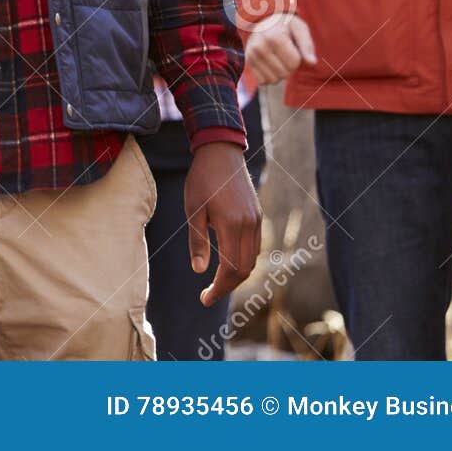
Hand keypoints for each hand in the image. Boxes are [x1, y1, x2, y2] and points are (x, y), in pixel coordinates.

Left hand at [183, 141, 260, 306]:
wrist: (221, 153)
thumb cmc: (202, 180)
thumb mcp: (193, 210)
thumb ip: (198, 241)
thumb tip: (199, 270)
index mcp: (232, 225)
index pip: (231, 268)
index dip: (219, 288)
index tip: (205, 299)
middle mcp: (250, 225)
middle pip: (244, 269)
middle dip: (227, 286)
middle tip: (208, 295)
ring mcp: (257, 221)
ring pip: (252, 259)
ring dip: (237, 275)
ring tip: (217, 282)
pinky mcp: (258, 216)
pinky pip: (254, 246)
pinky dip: (243, 260)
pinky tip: (229, 262)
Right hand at [244, 12, 315, 84]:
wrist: (261, 20)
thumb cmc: (285, 25)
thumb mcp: (299, 28)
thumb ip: (306, 45)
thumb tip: (312, 63)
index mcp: (274, 38)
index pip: (294, 63)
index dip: (297, 58)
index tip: (292, 47)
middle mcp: (260, 47)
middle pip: (284, 73)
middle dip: (289, 67)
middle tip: (285, 53)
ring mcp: (252, 56)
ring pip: (274, 80)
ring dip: (279, 73)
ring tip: (277, 58)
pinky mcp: (248, 62)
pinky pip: (262, 82)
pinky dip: (269, 76)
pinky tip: (269, 64)